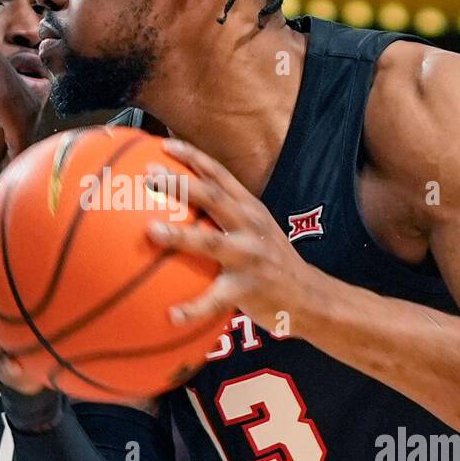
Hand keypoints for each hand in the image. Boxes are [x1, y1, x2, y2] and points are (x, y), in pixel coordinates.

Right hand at [0, 21, 46, 181]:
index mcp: (17, 103)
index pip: (12, 141)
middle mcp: (28, 108)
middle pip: (18, 150)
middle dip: (2, 175)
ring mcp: (28, 112)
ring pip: (20, 154)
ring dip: (2, 178)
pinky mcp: (21, 118)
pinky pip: (17, 153)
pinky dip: (6, 172)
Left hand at [145, 139, 316, 334]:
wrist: (310, 297)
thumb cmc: (270, 262)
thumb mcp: (255, 230)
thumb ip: (224, 215)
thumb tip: (180, 204)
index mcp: (249, 209)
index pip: (219, 174)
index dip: (193, 156)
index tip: (163, 144)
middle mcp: (249, 226)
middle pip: (213, 197)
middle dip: (181, 183)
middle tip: (149, 176)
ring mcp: (249, 256)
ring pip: (211, 243)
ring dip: (180, 236)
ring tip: (150, 231)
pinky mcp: (248, 289)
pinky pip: (215, 300)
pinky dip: (192, 309)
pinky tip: (170, 316)